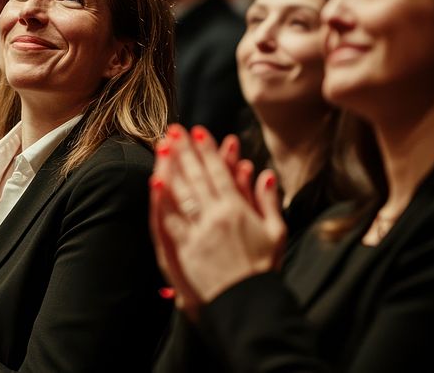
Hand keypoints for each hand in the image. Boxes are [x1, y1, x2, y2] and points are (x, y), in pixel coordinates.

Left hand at [153, 124, 285, 310]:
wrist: (248, 304)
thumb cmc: (264, 270)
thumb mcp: (277, 233)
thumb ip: (269, 201)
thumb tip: (265, 174)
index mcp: (238, 210)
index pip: (219, 172)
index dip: (208, 150)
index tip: (198, 131)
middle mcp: (216, 216)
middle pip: (196, 177)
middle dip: (184, 151)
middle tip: (174, 130)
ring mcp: (198, 232)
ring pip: (181, 193)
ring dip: (170, 167)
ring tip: (162, 147)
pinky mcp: (185, 248)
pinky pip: (171, 221)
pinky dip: (163, 201)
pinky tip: (156, 183)